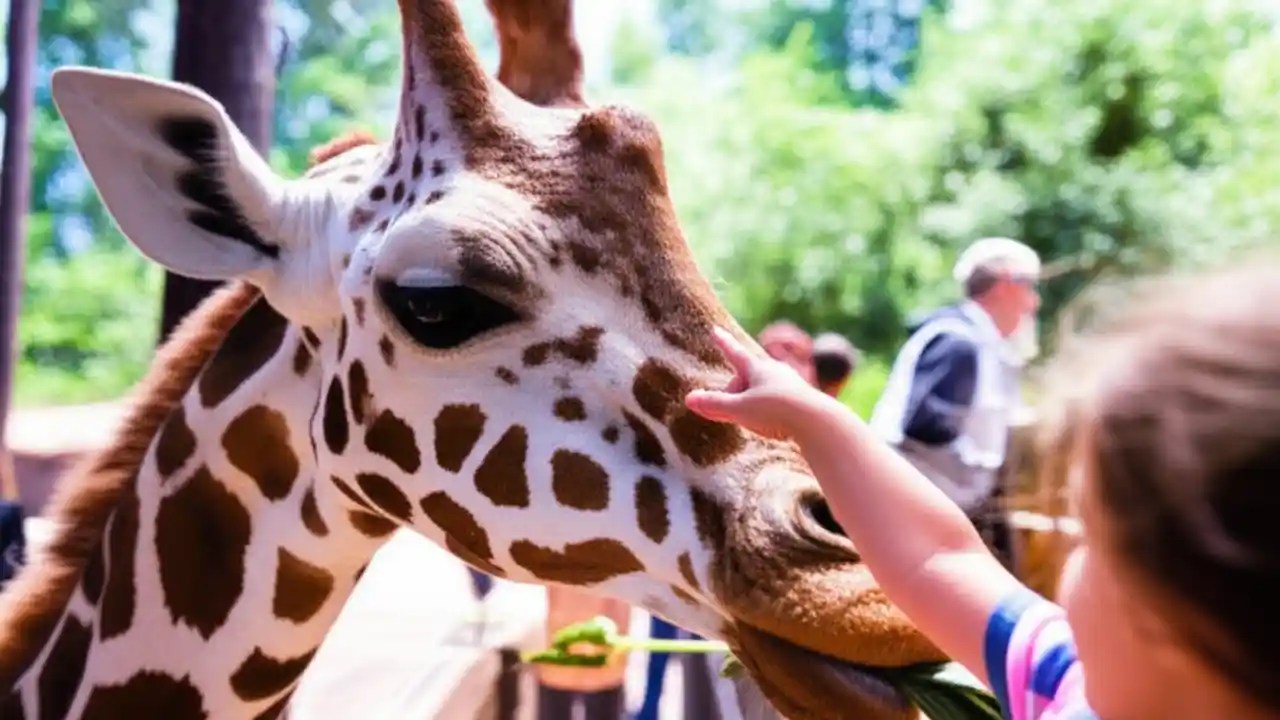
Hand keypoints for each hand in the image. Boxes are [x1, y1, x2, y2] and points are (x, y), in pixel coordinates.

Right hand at [685, 327, 826, 439]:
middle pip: (748, 376)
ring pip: (764, 388)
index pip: (735, 353)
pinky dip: (770, 410)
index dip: (724, 343)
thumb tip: (689, 399)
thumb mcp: (739, 410)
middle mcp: (776, 371)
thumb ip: (715, 405)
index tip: (716, 330)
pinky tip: (774, 424)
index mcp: (758, 369)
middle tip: (728, 409)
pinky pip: (779, 401)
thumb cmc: (775, 411)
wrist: (817, 422)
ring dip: (754, 399)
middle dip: (736, 389)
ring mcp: (792, 384)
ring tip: (753, 416)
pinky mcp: (804, 400)